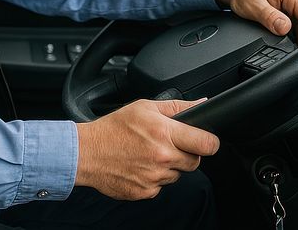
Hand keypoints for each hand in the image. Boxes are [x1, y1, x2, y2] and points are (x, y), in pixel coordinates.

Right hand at [74, 99, 218, 199]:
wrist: (87, 152)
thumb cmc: (113, 128)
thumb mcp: (145, 107)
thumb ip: (177, 107)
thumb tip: (201, 104)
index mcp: (164, 133)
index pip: (207, 144)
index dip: (210, 142)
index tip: (206, 141)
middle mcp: (162, 157)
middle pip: (195, 162)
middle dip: (187, 153)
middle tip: (168, 144)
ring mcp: (155, 177)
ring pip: (177, 174)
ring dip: (169, 166)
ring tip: (148, 153)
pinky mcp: (147, 192)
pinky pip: (161, 186)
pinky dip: (155, 178)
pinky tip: (140, 165)